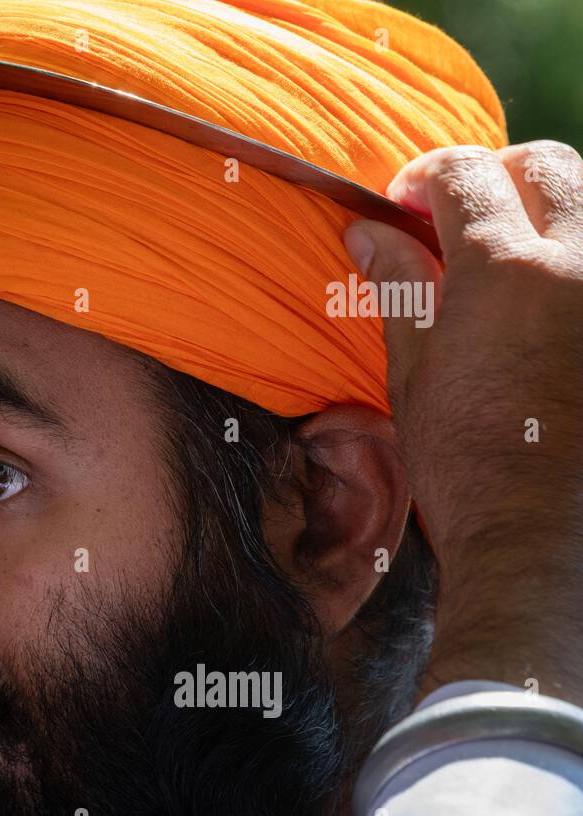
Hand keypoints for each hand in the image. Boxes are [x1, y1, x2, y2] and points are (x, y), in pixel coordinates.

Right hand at [344, 141, 582, 705]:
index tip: (404, 205)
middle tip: (460, 218)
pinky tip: (556, 296)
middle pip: (546, 165)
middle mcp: (578, 264)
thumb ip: (400, 286)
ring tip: (516, 253)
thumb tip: (367, 230)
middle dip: (497, 176)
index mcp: (503, 272)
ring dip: (551, 205)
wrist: (546, 536)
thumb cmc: (468, 462)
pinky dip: (579, 257)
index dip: (426, 178)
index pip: (465, 176)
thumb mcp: (415, 371)